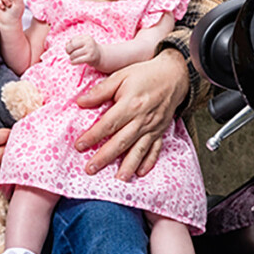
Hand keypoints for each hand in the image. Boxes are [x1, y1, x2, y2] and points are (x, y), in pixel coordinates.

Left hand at [64, 34, 101, 67]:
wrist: (100, 56)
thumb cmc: (88, 49)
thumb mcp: (82, 43)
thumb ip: (73, 42)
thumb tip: (66, 44)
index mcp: (86, 37)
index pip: (73, 40)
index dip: (68, 45)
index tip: (69, 49)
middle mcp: (89, 42)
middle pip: (72, 46)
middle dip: (68, 51)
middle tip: (69, 54)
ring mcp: (90, 50)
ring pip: (74, 54)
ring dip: (71, 57)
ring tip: (72, 59)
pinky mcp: (90, 58)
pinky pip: (78, 60)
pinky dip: (73, 62)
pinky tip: (72, 63)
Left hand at [73, 50, 187, 180]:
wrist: (174, 74)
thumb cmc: (144, 74)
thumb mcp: (120, 76)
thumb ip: (101, 90)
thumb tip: (81, 102)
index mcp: (130, 104)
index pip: (108, 124)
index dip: (93, 136)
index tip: (79, 146)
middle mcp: (142, 119)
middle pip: (121, 141)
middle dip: (105, 157)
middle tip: (90, 169)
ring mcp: (153, 127)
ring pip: (138, 149)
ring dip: (128, 165)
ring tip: (118, 179)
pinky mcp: (160, 131)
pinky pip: (155, 149)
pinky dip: (149, 162)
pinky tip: (140, 172)